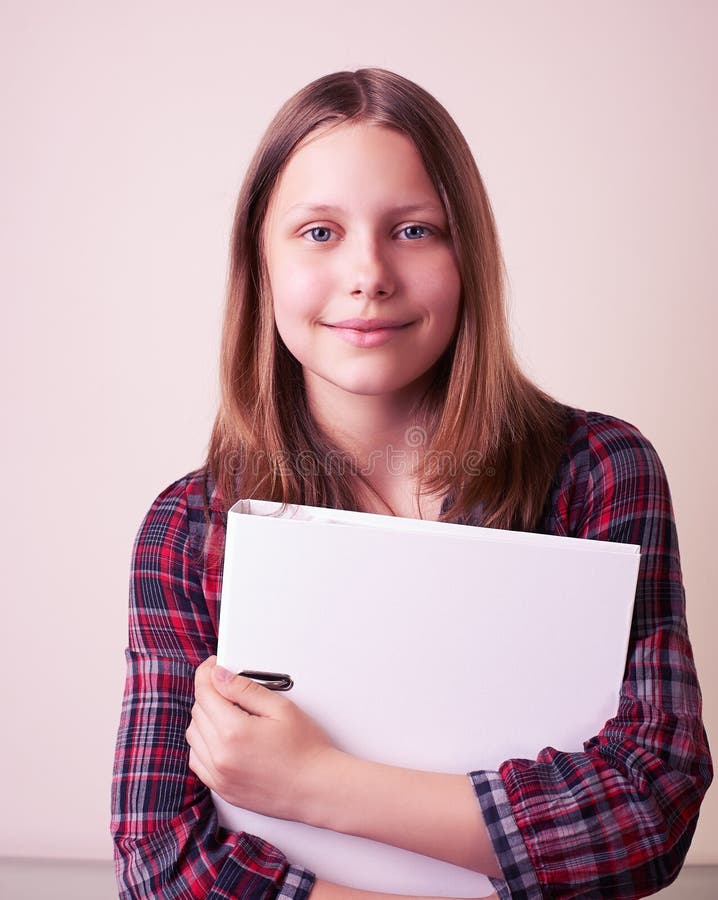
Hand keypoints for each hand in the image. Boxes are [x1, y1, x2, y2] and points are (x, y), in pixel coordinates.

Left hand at [186, 655, 338, 822]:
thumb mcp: (280, 708)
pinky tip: (220, 738)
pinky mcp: (222, 789)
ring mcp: (219, 775)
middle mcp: (220, 756)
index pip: (204, 693)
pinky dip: (203, 745)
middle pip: (197, 712)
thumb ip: (245, 689)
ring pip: (193, 736)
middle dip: (208, 693)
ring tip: (227, 712)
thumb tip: (220, 676)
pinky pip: (197, 761)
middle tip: (226, 686)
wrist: (316, 788)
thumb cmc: (306, 750)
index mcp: (234, 732)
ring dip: (204, 718)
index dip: (206, 674)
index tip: (213, 666)